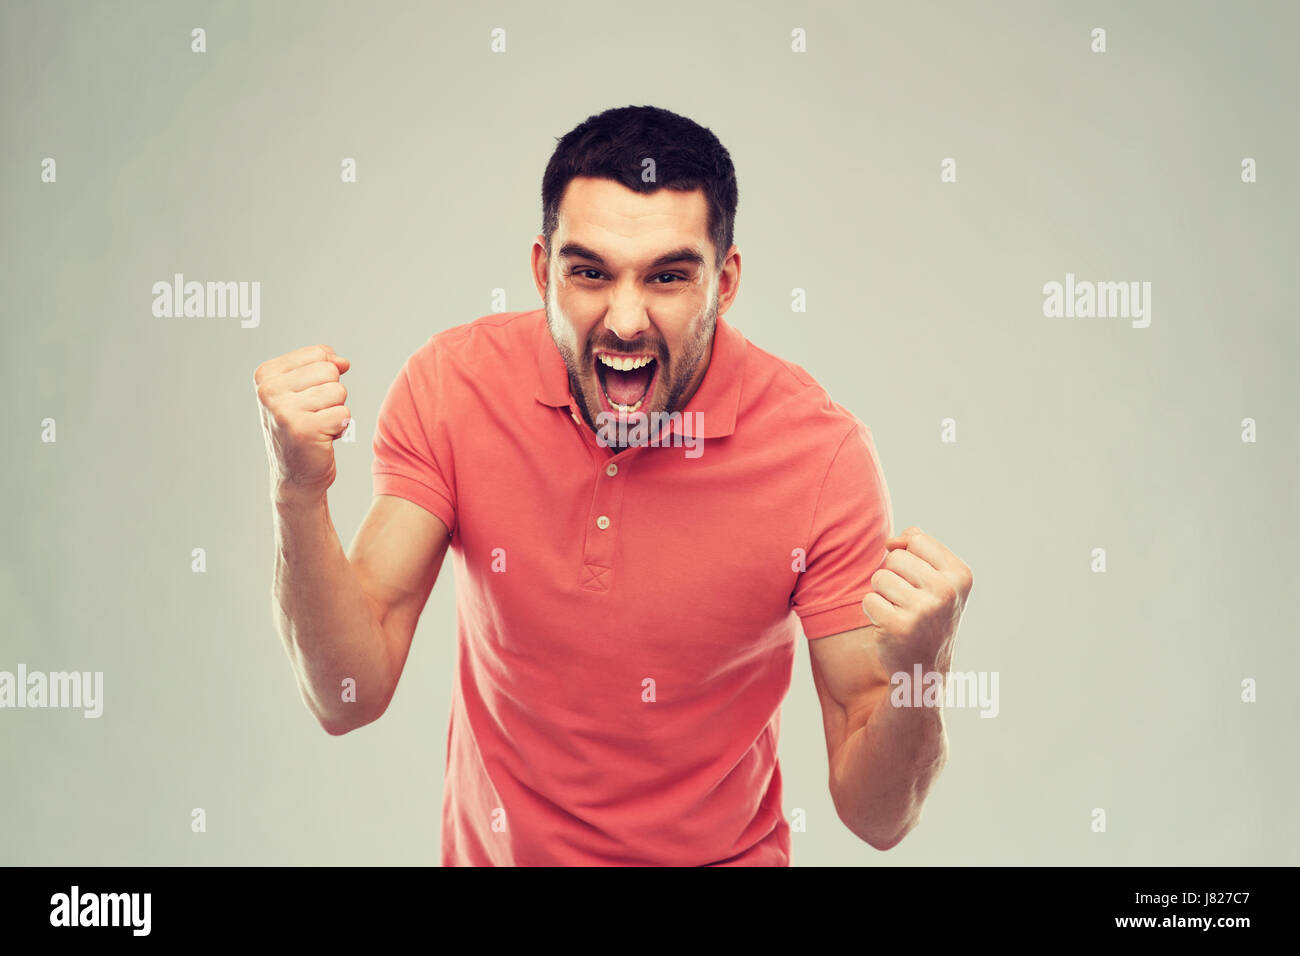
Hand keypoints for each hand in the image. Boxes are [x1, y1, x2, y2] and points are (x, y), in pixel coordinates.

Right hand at [254, 344, 351, 500]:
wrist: (295, 477)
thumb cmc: (302, 429)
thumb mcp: (303, 390)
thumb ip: (321, 365)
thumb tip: (342, 362)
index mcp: (266, 375)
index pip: (318, 354)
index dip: (325, 378)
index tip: (307, 399)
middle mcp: (269, 391)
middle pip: (330, 371)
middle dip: (332, 395)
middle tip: (314, 416)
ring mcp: (284, 411)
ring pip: (339, 392)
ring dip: (336, 412)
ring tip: (317, 427)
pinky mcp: (304, 430)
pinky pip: (344, 414)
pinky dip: (340, 428)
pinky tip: (322, 439)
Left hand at [862, 526, 972, 674]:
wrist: (924, 669)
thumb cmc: (927, 617)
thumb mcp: (938, 581)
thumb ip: (919, 549)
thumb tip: (892, 541)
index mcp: (960, 575)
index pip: (917, 539)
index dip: (907, 555)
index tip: (918, 580)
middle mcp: (947, 591)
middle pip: (895, 558)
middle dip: (893, 577)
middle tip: (908, 602)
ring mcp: (924, 610)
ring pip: (879, 577)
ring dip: (882, 595)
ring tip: (899, 612)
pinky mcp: (899, 626)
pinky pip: (869, 600)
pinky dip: (873, 612)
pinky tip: (890, 626)